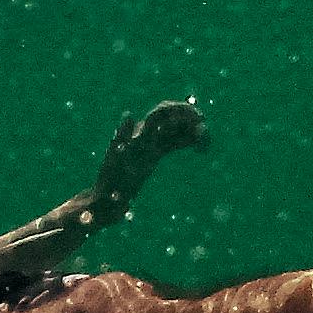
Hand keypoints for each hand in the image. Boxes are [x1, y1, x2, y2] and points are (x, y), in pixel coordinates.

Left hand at [90, 100, 207, 216]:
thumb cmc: (109, 182)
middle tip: (205, 126)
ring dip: (191, 131)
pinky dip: (186, 142)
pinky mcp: (151, 157)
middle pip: (170, 119)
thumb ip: (122, 137)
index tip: (199, 117)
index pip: (161, 114)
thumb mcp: (116, 160)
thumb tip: (127, 115)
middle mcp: (144, 137)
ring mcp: (148, 146)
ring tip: (206, 143)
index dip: (179, 111)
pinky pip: (171, 144)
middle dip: (188, 118)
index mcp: (138, 134)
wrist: (105, 201)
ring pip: (174, 131)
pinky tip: (201, 148)